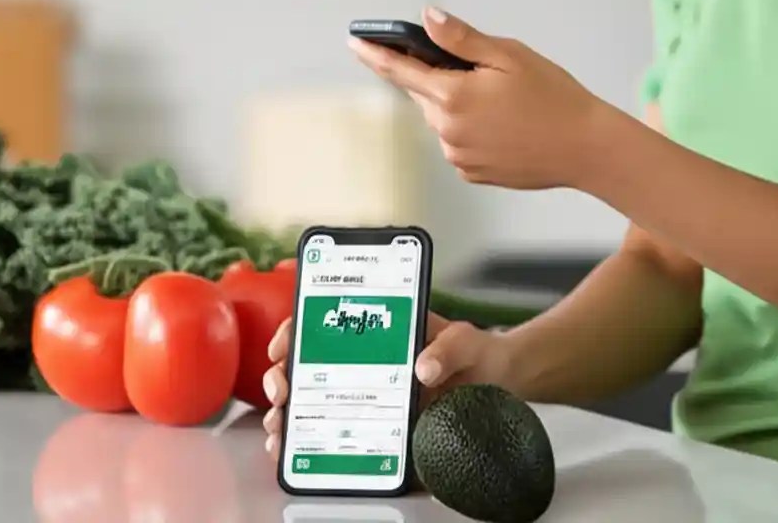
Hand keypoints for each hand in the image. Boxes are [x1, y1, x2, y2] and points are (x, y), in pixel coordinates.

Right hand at [261, 314, 512, 459]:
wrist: (497, 386)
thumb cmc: (476, 354)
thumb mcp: (466, 339)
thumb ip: (449, 347)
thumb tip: (424, 369)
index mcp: (374, 333)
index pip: (320, 325)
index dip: (294, 332)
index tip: (284, 347)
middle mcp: (360, 364)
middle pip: (305, 367)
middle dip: (281, 378)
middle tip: (283, 392)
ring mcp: (364, 397)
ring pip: (310, 403)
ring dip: (286, 416)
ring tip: (280, 429)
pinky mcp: (375, 429)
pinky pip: (335, 436)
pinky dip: (309, 444)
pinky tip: (296, 452)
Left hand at [350, 6, 607, 189]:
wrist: (585, 148)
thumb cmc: (554, 99)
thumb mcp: (508, 55)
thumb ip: (461, 39)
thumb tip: (427, 19)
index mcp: (453, 96)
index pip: (400, 71)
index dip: (375, 54)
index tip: (355, 41)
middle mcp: (448, 130)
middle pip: (423, 95)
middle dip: (438, 78)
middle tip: (477, 71)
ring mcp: (457, 155)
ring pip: (441, 119)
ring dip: (456, 105)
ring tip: (501, 101)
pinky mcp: (471, 172)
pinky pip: (457, 143)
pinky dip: (469, 129)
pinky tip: (502, 124)